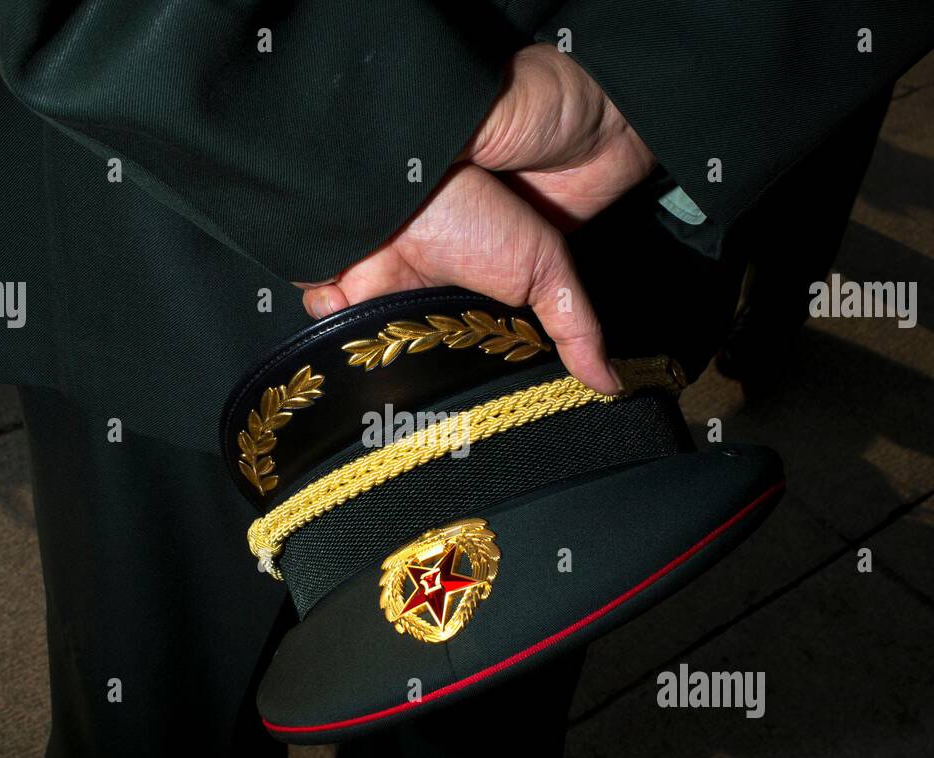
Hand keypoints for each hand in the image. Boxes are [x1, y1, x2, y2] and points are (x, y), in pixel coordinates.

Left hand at [298, 44, 653, 394]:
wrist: (421, 168)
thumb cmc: (487, 210)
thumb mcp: (544, 267)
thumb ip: (574, 326)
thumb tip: (610, 386)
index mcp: (455, 301)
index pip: (453, 358)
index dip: (458, 384)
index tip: (467, 412)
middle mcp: (411, 297)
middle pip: (401, 361)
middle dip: (407, 383)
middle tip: (419, 401)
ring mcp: (369, 287)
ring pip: (359, 348)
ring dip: (367, 356)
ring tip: (384, 362)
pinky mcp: (333, 278)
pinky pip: (322, 316)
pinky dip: (331, 320)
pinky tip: (351, 313)